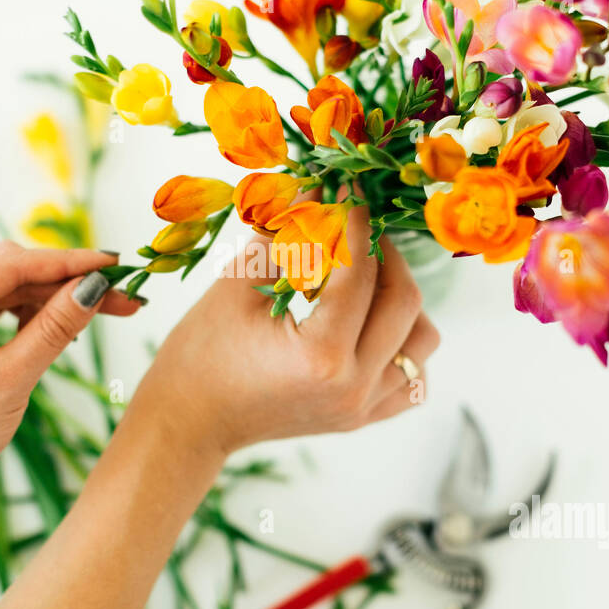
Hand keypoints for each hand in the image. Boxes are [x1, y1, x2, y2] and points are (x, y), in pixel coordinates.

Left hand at [0, 242, 141, 531]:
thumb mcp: (9, 382)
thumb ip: (54, 329)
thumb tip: (95, 287)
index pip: (13, 264)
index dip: (70, 263)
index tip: (116, 264)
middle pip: (15, 270)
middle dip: (70, 282)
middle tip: (124, 294)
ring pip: (12, 285)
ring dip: (56, 297)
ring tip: (107, 309)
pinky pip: (1, 303)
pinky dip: (35, 312)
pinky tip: (67, 323)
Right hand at [127, 203, 438, 462]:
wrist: (188, 421)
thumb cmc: (200, 354)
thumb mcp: (237, 285)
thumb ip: (285, 233)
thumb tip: (318, 187)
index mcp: (321, 356)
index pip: (359, 272)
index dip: (355, 222)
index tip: (347, 189)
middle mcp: (353, 387)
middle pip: (403, 302)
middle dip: (383, 253)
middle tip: (355, 227)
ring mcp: (361, 407)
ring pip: (420, 341)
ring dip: (400, 299)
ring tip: (365, 278)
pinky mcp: (361, 417)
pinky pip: (412, 378)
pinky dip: (403, 344)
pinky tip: (372, 323)